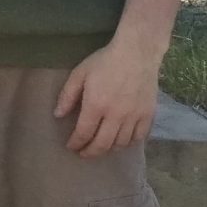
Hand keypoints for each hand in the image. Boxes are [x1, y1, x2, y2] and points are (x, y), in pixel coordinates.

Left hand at [56, 37, 162, 156]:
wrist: (137, 53)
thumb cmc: (105, 61)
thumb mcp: (79, 74)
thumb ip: (67, 96)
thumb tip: (58, 115)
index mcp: (96, 105)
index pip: (84, 133)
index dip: (76, 143)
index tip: (71, 146)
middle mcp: (116, 115)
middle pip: (103, 144)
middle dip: (90, 152)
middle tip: (83, 153)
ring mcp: (134, 116)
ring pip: (121, 144)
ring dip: (108, 149)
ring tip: (100, 147)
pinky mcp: (148, 114)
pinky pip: (139, 137)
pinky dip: (128, 143)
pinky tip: (120, 141)